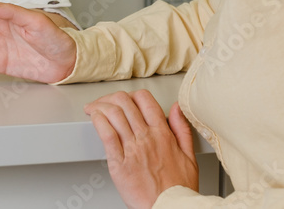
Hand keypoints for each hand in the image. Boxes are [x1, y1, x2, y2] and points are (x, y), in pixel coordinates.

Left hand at [85, 91, 197, 207]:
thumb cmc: (178, 190)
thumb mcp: (189, 157)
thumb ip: (182, 129)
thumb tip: (177, 108)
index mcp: (163, 134)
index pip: (144, 99)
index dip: (132, 94)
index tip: (126, 99)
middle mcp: (146, 137)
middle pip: (125, 102)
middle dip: (111, 97)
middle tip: (105, 102)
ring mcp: (132, 149)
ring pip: (113, 114)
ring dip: (100, 105)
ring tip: (94, 108)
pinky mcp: (118, 163)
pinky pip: (106, 134)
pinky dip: (97, 120)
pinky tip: (94, 117)